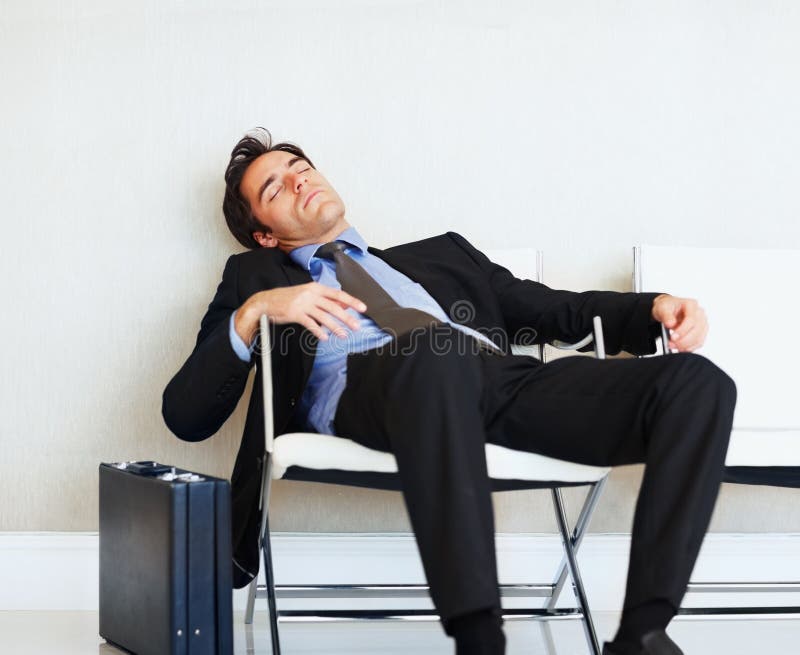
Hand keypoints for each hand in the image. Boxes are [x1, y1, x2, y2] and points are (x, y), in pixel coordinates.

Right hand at [234, 282, 366, 343]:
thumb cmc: (289, 299)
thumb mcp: (308, 295)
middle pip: (334, 306)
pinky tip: (324, 337)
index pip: (338, 294)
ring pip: (324, 316)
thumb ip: (324, 300)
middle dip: (347, 318)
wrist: (266, 301)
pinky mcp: (295, 313)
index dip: (351, 301)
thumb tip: (343, 306)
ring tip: (344, 335)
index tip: (363, 308)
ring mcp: (303, 303)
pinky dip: (318, 331)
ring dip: (335, 327)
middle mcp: (311, 294)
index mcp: (316, 288)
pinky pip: (310, 324)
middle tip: (357, 326)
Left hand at [651, 294, 707, 351]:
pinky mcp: (701, 332)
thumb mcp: (661, 308)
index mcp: (691, 304)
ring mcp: (702, 323)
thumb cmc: (666, 307)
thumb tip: (671, 324)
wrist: (668, 310)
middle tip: (670, 344)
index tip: (672, 337)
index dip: (683, 330)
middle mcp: (699, 313)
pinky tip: (679, 348)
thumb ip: (666, 315)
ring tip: (672, 346)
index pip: (691, 319)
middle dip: (683, 340)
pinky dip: (689, 348)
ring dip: (686, 346)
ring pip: (699, 338)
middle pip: (697, 330)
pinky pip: (698, 343)